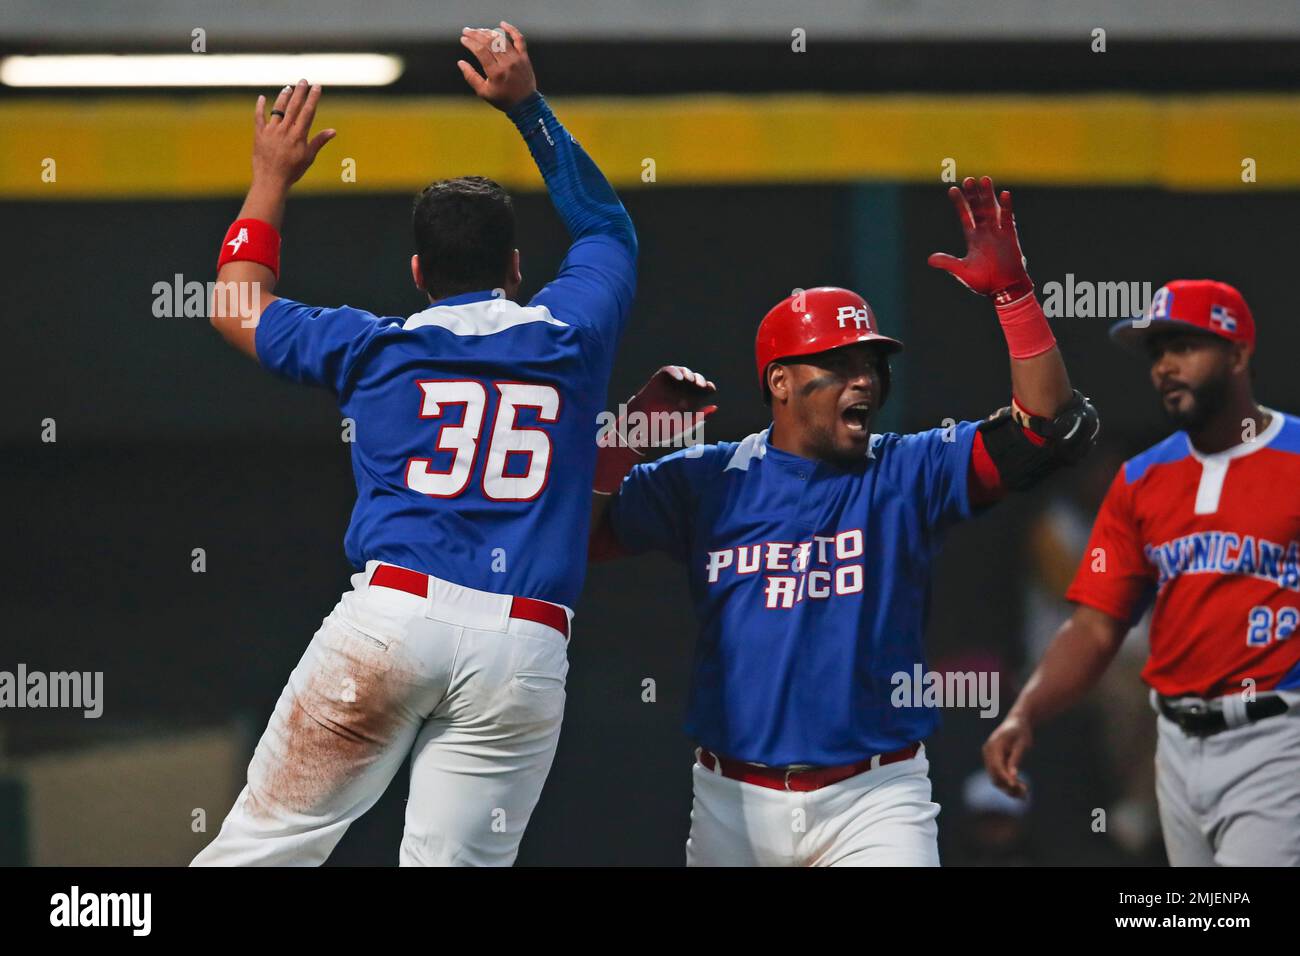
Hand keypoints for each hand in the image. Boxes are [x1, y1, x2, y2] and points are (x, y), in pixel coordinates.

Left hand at [251, 80, 335, 188]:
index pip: (308, 112)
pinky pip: (258, 117)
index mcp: (299, 135)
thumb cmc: (292, 171)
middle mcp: (285, 130)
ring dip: (283, 96)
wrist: (270, 180)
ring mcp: (271, 131)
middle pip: (293, 106)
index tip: (317, 86)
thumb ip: (319, 141)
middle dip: (300, 92)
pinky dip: (260, 107)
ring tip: (288, 87)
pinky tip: (262, 98)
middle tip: (303, 80)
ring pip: (277, 109)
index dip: (313, 98)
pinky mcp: (259, 134)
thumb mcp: (309, 157)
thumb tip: (333, 131)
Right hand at [458, 21, 536, 110]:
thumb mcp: (484, 92)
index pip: (480, 51)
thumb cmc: (502, 99)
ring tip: (479, 31)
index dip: (470, 42)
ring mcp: (517, 59)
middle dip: (475, 34)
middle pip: (489, 42)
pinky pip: (519, 39)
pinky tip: (501, 24)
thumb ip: (471, 77)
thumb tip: (460, 62)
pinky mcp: (524, 57)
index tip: (463, 39)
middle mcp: (507, 64)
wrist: (525, 104)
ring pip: (501, 39)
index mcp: (496, 73)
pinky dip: (511, 30)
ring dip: (488, 32)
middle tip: (466, 30)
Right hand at [625, 366, 717, 447]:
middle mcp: (680, 391)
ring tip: (690, 380)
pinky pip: (668, 370)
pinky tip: (680, 378)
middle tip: (701, 385)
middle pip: (694, 379)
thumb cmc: (664, 428)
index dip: (707, 387)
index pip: (702, 389)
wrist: (643, 426)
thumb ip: (700, 417)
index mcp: (689, 400)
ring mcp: (669, 384)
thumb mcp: (685, 424)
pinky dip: (675, 371)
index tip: (710, 389)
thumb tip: (715, 407)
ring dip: (688, 373)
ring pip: (682, 372)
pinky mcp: (658, 380)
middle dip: (699, 380)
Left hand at [928, 176, 1031, 301]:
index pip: (965, 216)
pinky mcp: (1010, 236)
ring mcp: (998, 233)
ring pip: (992, 210)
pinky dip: (1006, 207)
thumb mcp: (962, 271)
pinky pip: (1008, 219)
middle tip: (969, 179)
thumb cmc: (984, 282)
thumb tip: (930, 259)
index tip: (953, 190)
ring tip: (985, 180)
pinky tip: (1004, 194)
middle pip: (978, 209)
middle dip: (973, 195)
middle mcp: (985, 232)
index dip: (959, 204)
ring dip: (988, 195)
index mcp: (973, 239)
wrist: (1004, 290)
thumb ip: (947, 262)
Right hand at [982, 713, 1032, 798]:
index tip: (1016, 787)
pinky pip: (999, 775)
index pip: (997, 766)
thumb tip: (1012, 776)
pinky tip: (1022, 788)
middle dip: (1008, 786)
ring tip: (1025, 794)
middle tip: (1025, 794)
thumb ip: (1016, 759)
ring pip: (996, 778)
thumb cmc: (1021, 731)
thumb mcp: (1022, 744)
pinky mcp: (994, 762)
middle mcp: (988, 753)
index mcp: (993, 746)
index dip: (1005, 778)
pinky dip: (1009, 783)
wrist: (1017, 722)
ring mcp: (989, 758)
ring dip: (1009, 788)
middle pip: (995, 775)